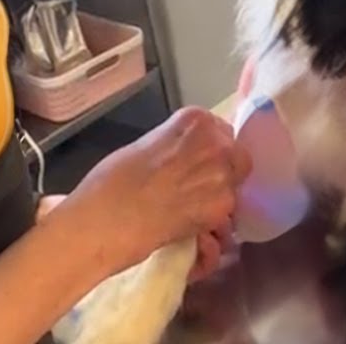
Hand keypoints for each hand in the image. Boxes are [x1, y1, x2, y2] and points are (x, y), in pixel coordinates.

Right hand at [67, 107, 251, 273]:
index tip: (197, 161)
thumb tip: (183, 156)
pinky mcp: (222, 208)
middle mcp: (216, 143)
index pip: (220, 129)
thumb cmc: (112, 180)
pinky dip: (213, 219)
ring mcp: (222, 175)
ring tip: (191, 208)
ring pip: (234, 185)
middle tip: (200, 185)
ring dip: (218, 195)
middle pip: (236, 155)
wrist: (108, 218)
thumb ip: (175, 144)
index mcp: (195, 120)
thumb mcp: (146, 145)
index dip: (210, 148)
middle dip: (223, 169)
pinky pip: (227, 213)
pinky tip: (191, 224)